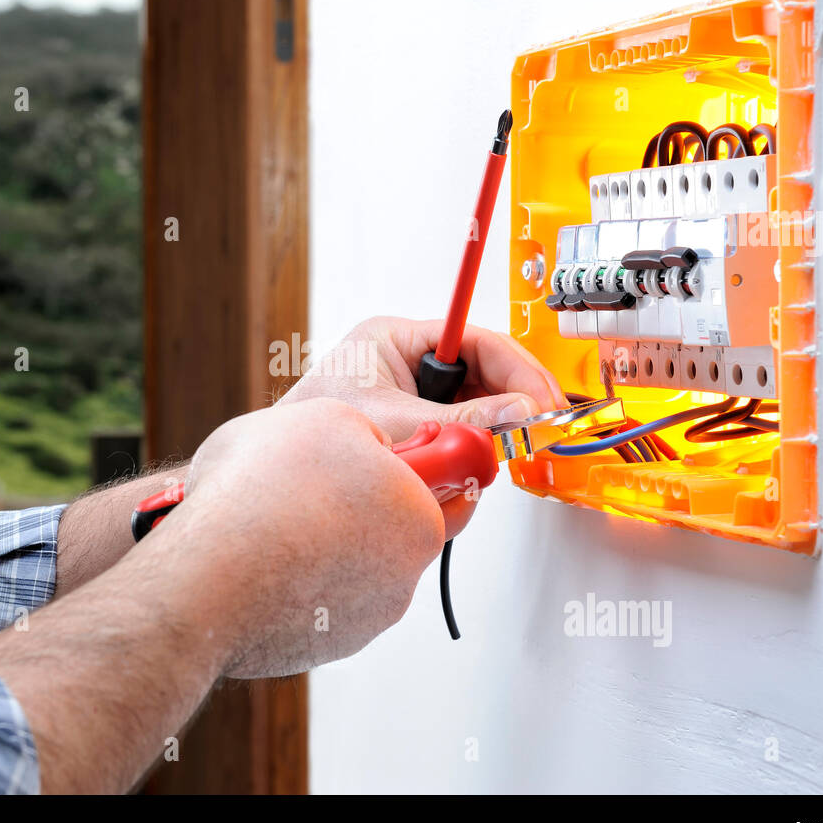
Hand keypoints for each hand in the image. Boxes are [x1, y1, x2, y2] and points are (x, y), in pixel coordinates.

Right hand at [175, 397, 444, 677]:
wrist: (203, 579)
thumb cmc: (262, 494)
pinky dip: (292, 579)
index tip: (386, 450)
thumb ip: (363, 432)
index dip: (413, 458)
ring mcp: (361, 618)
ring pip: (347, 564)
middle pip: (390, 525)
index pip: (443, 484)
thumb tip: (370, 449)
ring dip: (318, 540)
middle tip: (306, 478)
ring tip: (268, 516)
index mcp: (419, 517)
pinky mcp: (318, 645)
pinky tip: (255, 557)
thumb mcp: (325, 417)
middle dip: (355, 501)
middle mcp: (403, 576)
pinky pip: (313, 599)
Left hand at [278, 316, 563, 535]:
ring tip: (481, 463)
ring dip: (482, 442)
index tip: (544, 400)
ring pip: (471, 413)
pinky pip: (455, 438)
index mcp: (395, 339)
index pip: (477, 341)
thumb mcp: (398, 426)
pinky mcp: (409, 429)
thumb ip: (464, 425)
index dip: (519, 370)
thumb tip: (520, 416)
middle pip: (481, 377)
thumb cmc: (311, 434)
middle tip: (531, 435)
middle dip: (504, 410)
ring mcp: (409, 396)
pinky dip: (463, 460)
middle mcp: (404, 362)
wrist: (278, 484)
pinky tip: (456, 477)